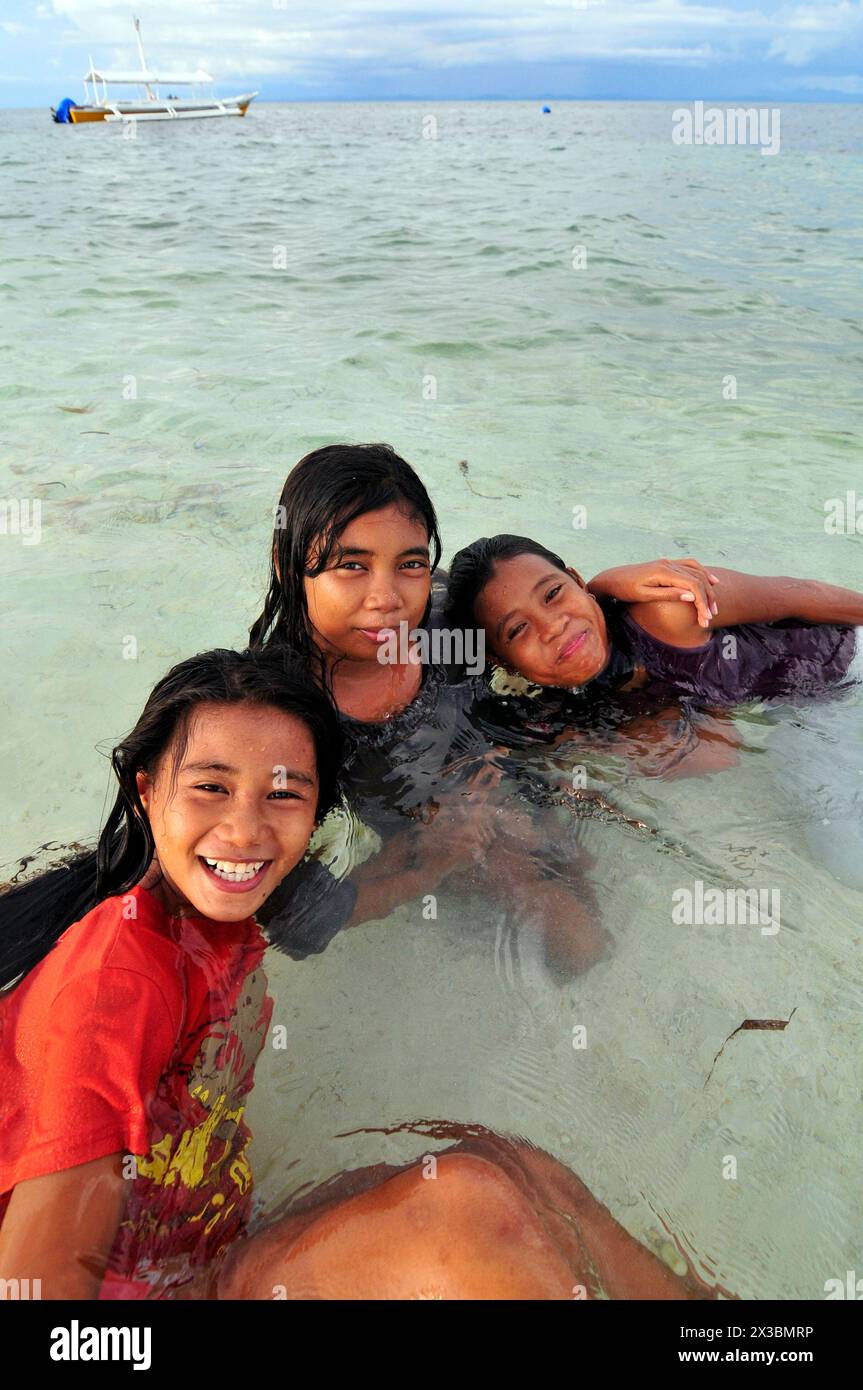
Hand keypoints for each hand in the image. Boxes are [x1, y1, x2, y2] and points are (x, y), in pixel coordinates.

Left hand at [592, 559, 719, 628]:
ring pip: (696, 572)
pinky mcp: (668, 564)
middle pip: (697, 579)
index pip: (692, 585)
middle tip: (710, 617)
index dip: (701, 601)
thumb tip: (691, 596)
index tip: (705, 617)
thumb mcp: (645, 595)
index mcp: (663, 571)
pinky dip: (703, 573)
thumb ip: (668, 594)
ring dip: (708, 588)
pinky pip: (691, 566)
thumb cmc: (625, 589)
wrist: (613, 578)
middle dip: (707, 598)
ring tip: (713, 605)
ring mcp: (669, 562)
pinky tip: (712, 581)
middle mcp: (669, 564)